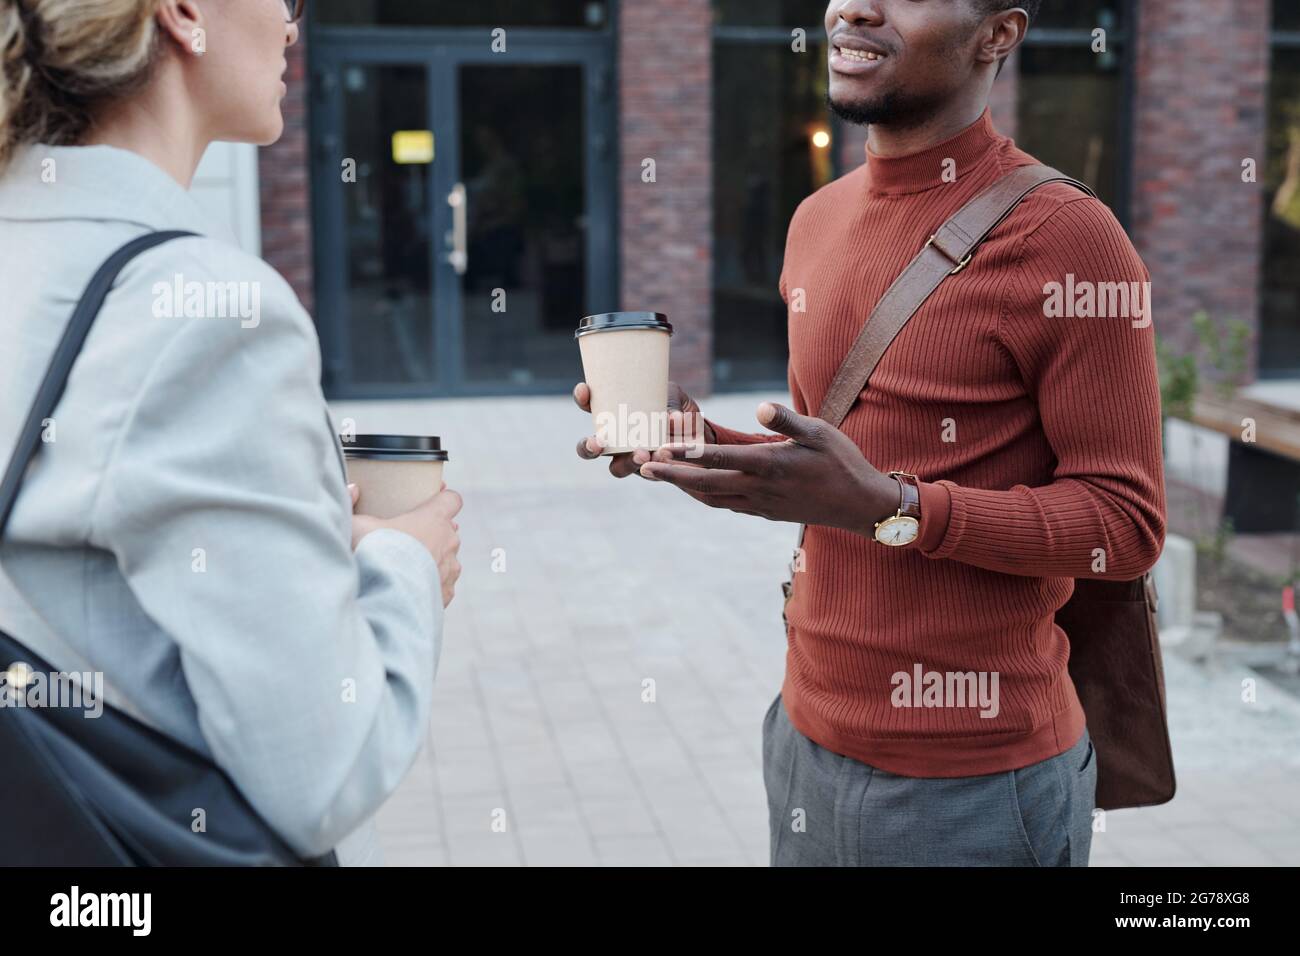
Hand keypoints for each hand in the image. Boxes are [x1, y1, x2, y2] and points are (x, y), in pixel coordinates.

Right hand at [351, 482, 462, 607]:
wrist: (385, 595)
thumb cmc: (373, 553)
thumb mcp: (356, 524)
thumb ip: (352, 503)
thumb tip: (353, 488)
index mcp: (434, 518)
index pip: (452, 499)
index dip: (443, 500)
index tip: (431, 502)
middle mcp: (449, 541)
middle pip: (448, 531)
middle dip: (434, 533)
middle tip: (410, 538)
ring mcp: (451, 568)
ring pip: (448, 559)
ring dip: (435, 560)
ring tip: (410, 567)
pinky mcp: (447, 592)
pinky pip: (444, 585)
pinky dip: (432, 585)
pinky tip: (413, 588)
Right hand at [573, 380, 714, 477]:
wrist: (699, 432)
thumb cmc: (676, 407)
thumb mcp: (674, 395)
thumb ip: (671, 402)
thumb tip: (670, 418)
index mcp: (614, 416)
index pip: (590, 406)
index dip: (582, 398)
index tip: (585, 390)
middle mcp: (616, 441)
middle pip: (588, 449)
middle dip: (589, 446)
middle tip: (599, 441)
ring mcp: (631, 458)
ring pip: (617, 468)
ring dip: (626, 462)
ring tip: (642, 453)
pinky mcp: (651, 472)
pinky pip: (648, 473)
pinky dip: (655, 465)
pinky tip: (664, 457)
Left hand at [638, 402, 900, 535]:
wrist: (859, 505)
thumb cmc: (842, 462)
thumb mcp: (820, 432)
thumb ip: (786, 420)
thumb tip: (759, 407)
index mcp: (770, 465)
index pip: (720, 459)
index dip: (688, 453)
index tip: (661, 448)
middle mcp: (760, 488)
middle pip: (704, 483)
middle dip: (671, 474)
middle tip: (641, 465)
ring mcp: (760, 504)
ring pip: (711, 498)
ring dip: (682, 486)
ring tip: (656, 475)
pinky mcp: (764, 512)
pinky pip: (725, 505)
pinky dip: (703, 496)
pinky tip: (691, 488)